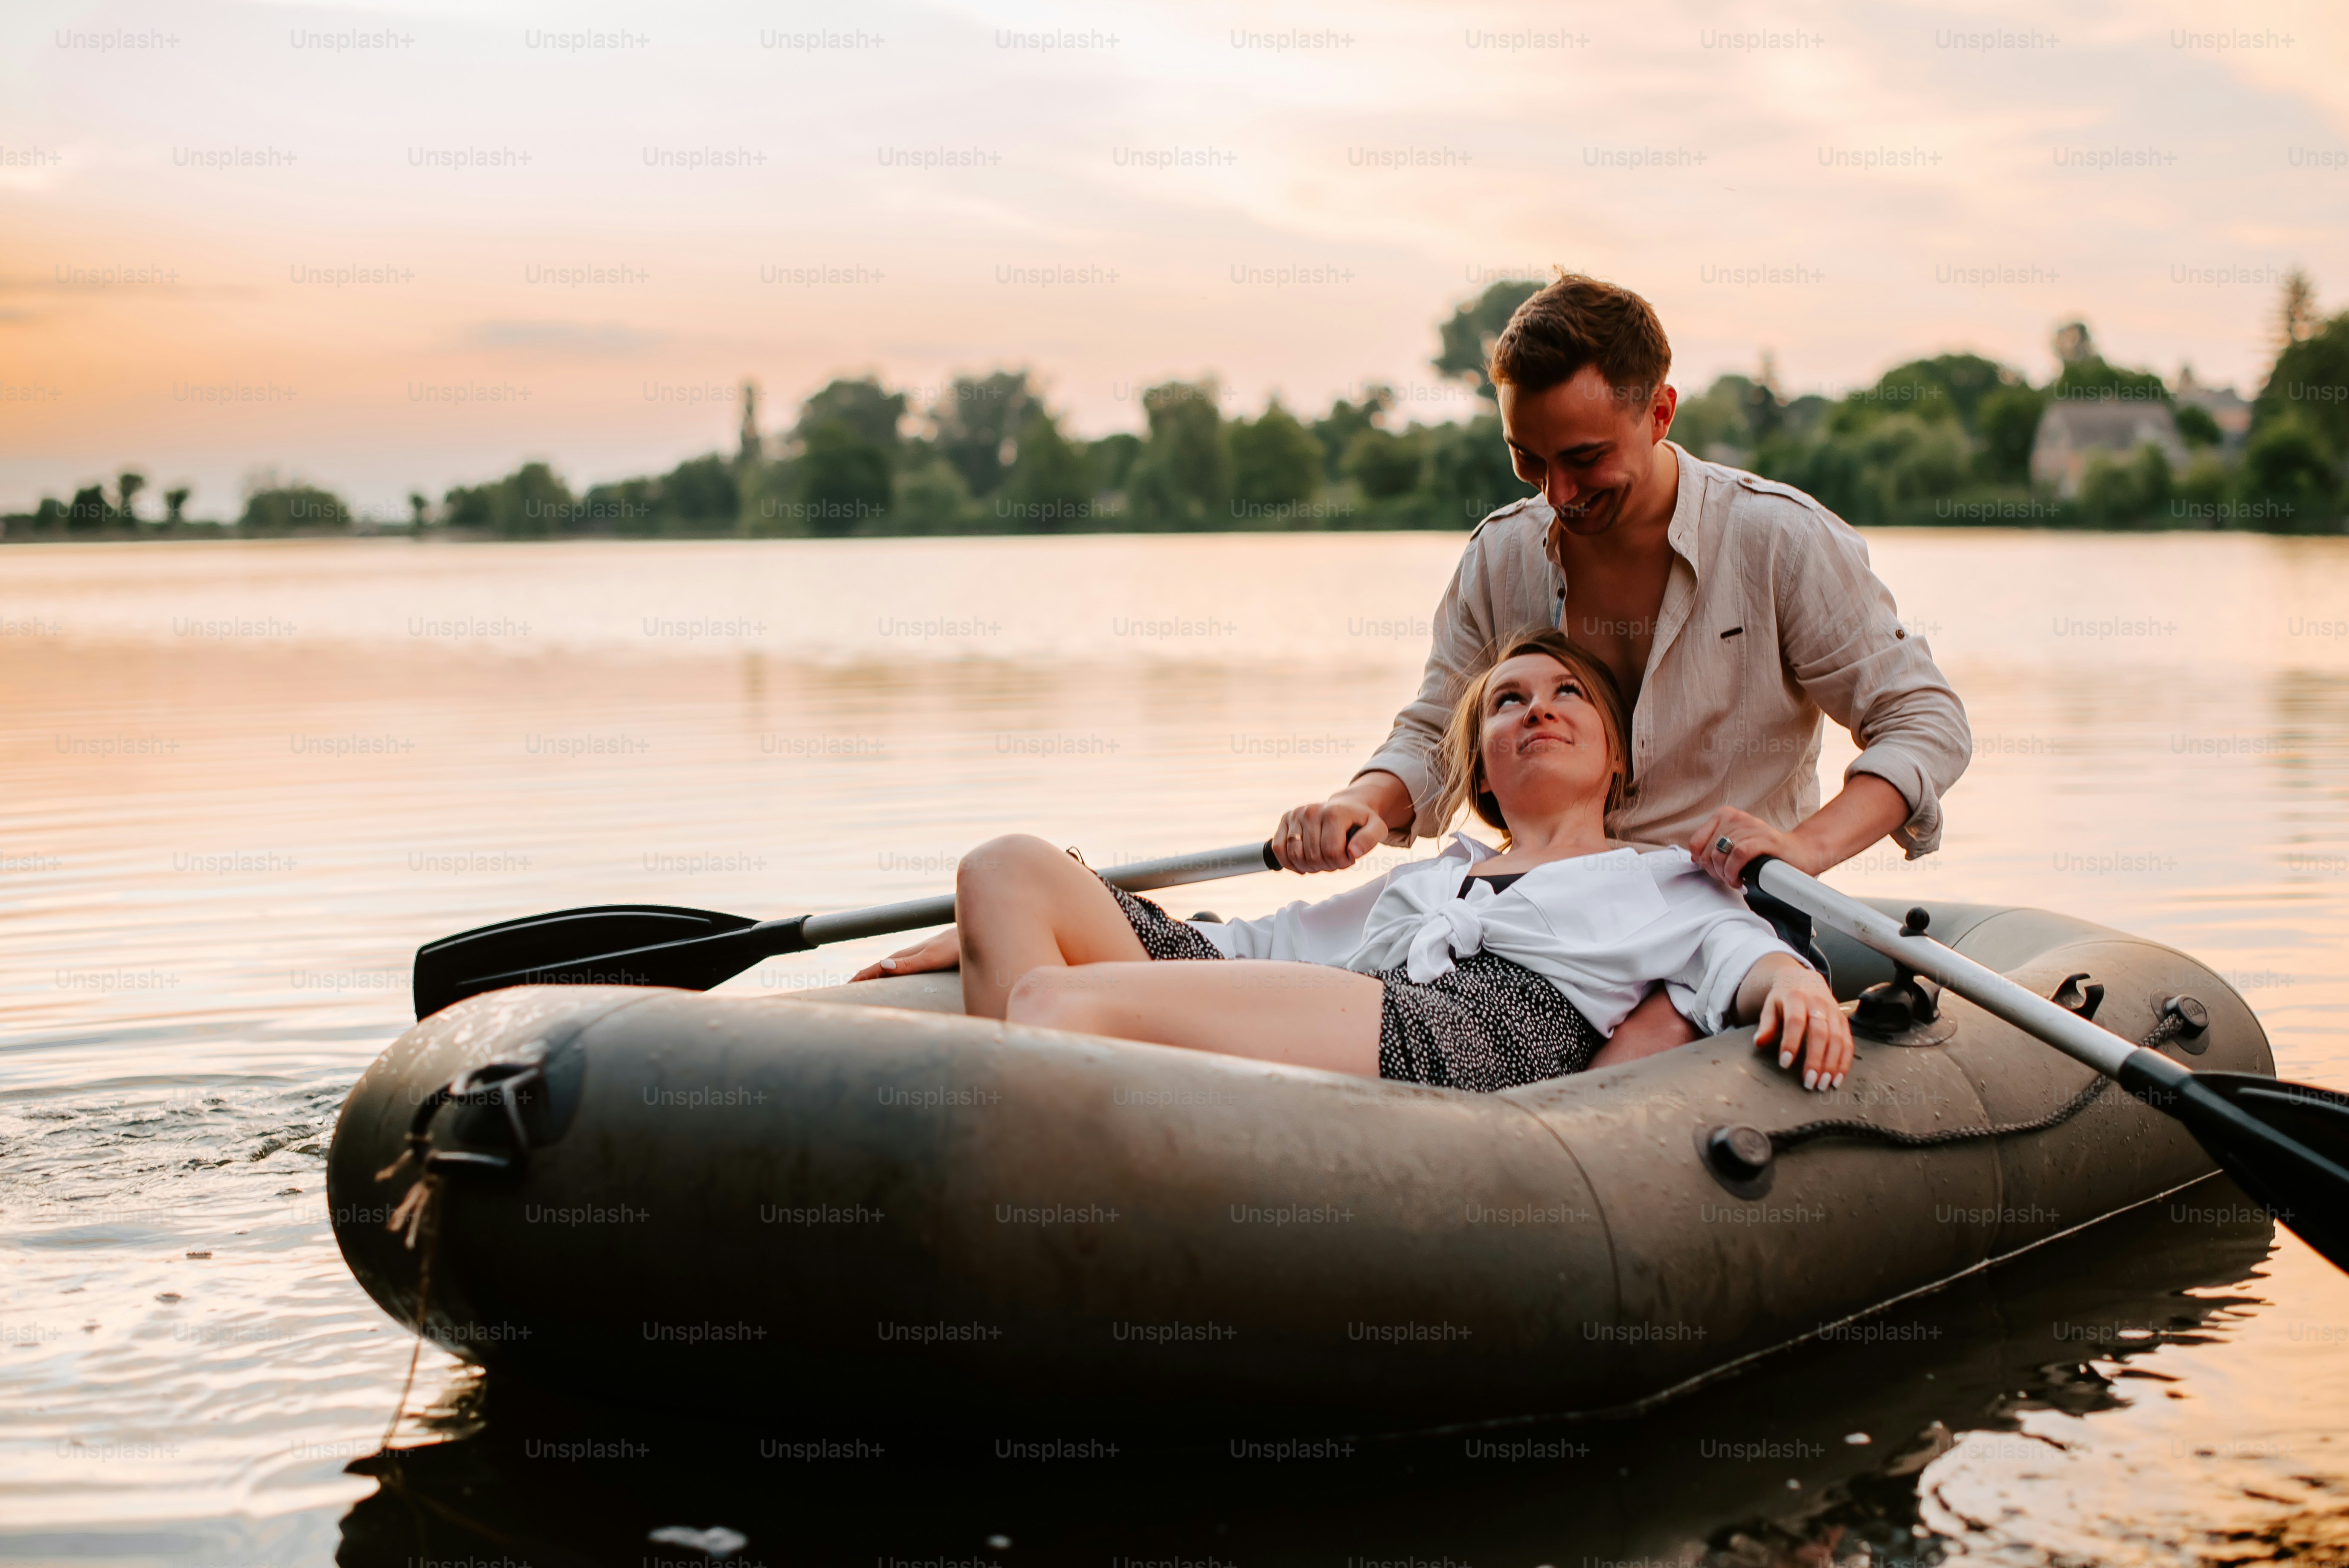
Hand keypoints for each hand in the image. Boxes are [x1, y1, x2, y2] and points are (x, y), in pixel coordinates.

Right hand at [849, 926, 958, 982]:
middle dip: (864, 979)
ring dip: (877, 977)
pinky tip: (898, 979)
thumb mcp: (933, 958)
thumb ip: (909, 964)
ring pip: (891, 968)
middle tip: (848, 991)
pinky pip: (904, 969)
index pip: (876, 969)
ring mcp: (918, 956)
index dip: (860, 979)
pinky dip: (893, 975)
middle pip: (880, 968)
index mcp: (905, 957)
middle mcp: (909, 955)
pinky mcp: (929, 958)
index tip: (844, 989)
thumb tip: (882, 966)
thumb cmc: (956, 947)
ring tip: (866, 987)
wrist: (976, 930)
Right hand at [1273, 776, 1403, 872]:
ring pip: (1293, 855)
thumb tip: (1352, 853)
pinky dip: (1288, 862)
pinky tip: (1302, 865)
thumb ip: (1369, 840)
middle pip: (1312, 856)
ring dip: (1308, 866)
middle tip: (1335, 860)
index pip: (1331, 852)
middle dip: (1326, 866)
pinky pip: (1278, 848)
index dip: (1341, 863)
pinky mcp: (1285, 819)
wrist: (1346, 807)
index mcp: (1333, 813)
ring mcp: (1296, 814)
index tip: (1348, 858)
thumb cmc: (1360, 822)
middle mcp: (1311, 811)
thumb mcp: (1376, 828)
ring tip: (1321, 861)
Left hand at [1687, 807, 1818, 891]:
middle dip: (1714, 871)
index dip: (1701, 862)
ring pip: (1721, 854)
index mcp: (1725, 815)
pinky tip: (1739, 879)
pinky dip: (1734, 871)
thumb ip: (1714, 848)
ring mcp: (1751, 826)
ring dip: (1725, 874)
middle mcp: (1736, 817)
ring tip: (1735, 880)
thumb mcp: (1734, 846)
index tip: (1713, 871)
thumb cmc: (1765, 852)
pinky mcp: (1764, 839)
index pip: (1695, 842)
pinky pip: (1738, 855)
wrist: (1799, 853)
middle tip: (1727, 878)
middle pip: (1708, 851)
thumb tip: (1694, 859)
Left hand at [1752, 959, 1852, 1091]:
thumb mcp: (1770, 1006)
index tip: (1784, 1064)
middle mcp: (1818, 1004)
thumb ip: (1766, 1024)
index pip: (1795, 1021)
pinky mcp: (1844, 1021)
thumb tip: (1758, 1043)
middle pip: (1820, 1033)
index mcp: (1796, 997)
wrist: (1805, 979)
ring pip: (1838, 1039)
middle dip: (1815, 1060)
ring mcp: (1834, 1012)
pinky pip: (1848, 1042)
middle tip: (1809, 1082)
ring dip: (1832, 1065)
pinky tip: (1837, 1079)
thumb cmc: (1784, 998)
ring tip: (1823, 1085)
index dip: (1791, 1042)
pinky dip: (1844, 1062)